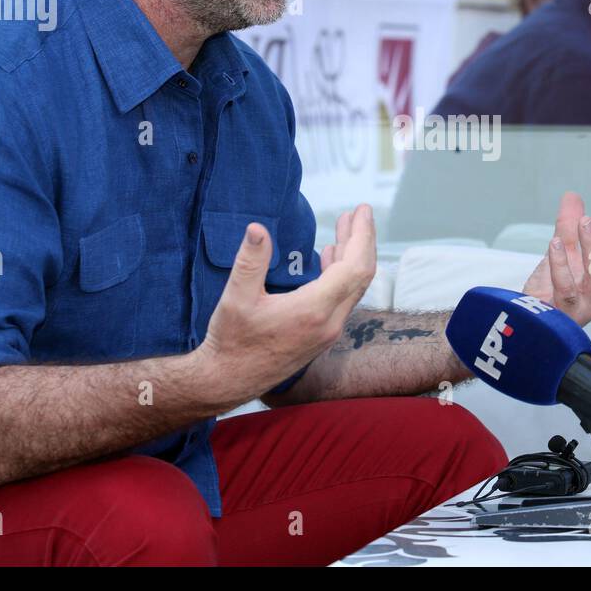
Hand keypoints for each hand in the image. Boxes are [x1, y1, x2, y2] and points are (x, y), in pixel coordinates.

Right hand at [200, 204, 376, 402]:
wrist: (227, 381)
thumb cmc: (230, 341)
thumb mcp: (235, 298)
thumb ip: (250, 261)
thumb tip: (257, 228)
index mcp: (314, 310)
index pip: (355, 267)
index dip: (362, 235)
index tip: (362, 210)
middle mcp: (329, 323)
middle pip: (361, 276)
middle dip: (361, 241)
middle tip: (358, 213)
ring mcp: (327, 333)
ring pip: (353, 289)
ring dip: (352, 257)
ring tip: (345, 229)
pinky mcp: (320, 337)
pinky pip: (342, 300)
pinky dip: (342, 275)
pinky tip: (329, 258)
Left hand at [522, 192, 590, 326]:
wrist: (531, 323)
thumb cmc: (553, 291)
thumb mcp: (564, 256)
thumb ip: (568, 228)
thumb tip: (572, 196)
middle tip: (586, 218)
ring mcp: (584, 307)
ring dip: (587, 249)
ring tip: (577, 224)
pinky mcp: (565, 314)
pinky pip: (566, 288)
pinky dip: (560, 264)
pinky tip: (554, 244)